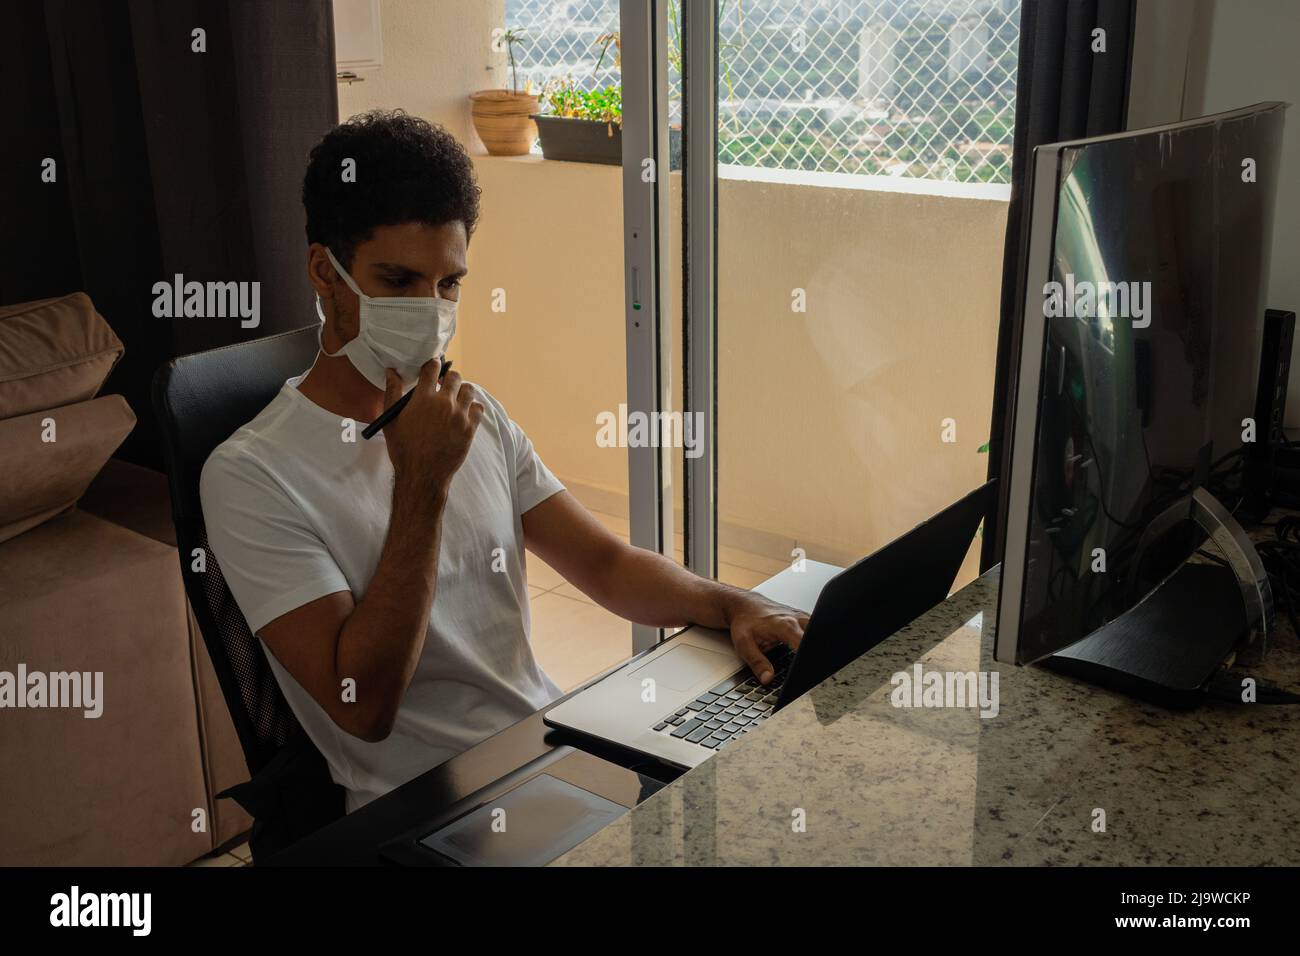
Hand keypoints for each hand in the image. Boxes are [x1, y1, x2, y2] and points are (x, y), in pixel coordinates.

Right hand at [381, 359, 484, 495]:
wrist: (422, 474)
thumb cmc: (403, 448)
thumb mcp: (392, 420)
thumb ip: (392, 392)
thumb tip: (391, 371)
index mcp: (423, 398)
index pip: (433, 368)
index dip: (433, 365)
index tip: (433, 368)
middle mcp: (444, 403)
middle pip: (454, 376)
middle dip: (448, 378)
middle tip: (444, 386)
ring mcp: (459, 416)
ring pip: (469, 390)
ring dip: (462, 391)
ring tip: (455, 399)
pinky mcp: (470, 428)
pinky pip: (478, 408)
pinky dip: (472, 408)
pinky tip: (464, 413)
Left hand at [724, 593, 809, 683]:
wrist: (745, 606)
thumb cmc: (745, 622)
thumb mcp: (744, 644)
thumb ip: (757, 662)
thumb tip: (768, 678)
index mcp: (785, 625)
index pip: (806, 646)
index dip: (808, 661)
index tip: (807, 673)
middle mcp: (797, 619)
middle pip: (817, 640)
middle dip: (816, 655)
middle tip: (809, 670)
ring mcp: (803, 618)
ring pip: (819, 635)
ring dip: (816, 648)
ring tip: (809, 661)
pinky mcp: (804, 619)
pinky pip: (815, 631)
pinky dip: (813, 642)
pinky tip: (807, 651)